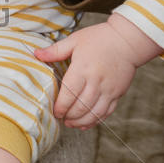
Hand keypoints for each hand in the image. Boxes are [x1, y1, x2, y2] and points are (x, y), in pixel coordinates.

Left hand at [34, 15, 161, 128]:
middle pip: (81, 106)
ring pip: (94, 112)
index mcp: (82, 69)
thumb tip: (36, 54)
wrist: (127, 41)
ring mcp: (108, 89)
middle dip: (69, 116)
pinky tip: (86, 123)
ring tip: (71, 124)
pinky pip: (106, 111)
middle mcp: (96, 82)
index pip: (69, 93)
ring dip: (81, 121)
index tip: (54, 111)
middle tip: (61, 119)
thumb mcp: (75, 40)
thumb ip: (56, 50)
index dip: (61, 106)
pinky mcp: (117, 93)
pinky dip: (96, 120)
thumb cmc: (100, 39)